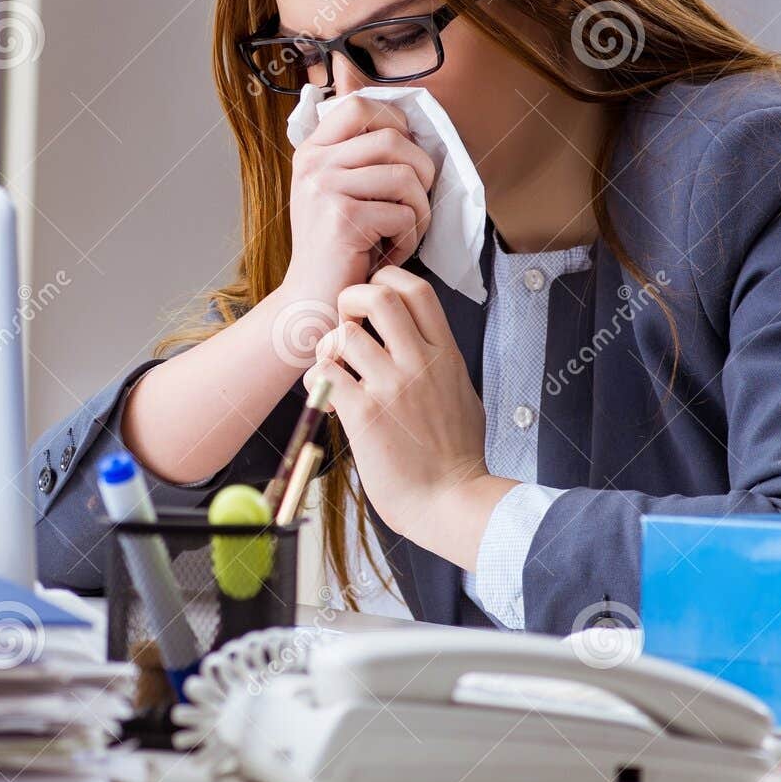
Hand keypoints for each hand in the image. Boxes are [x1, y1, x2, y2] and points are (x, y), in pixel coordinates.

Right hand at [280, 100, 434, 309]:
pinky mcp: (342, 217)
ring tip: (402, 232)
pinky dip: (408, 238)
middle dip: (421, 171)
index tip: (403, 158)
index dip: (394, 124)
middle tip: (414, 202)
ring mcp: (324, 188)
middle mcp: (313, 163)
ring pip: (405, 176)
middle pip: (392, 138)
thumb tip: (408, 123)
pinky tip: (389, 253)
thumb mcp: (339, 191)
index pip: (359, 104)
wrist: (311, 300)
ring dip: (418, 210)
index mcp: (313, 151)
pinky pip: (404, 213)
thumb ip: (360, 156)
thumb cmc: (340, 248)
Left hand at [304, 267, 513, 567]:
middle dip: (351, 298)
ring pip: (345, 335)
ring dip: (331, 346)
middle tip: (346, 323)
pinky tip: (327, 395)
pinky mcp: (365, 414)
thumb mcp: (463, 393)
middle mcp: (419, 363)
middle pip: (379, 296)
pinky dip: (317, 379)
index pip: (417, 289)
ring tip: (335, 367)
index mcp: (445, 354)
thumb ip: (440, 363)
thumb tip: (420, 344)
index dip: (387, 280)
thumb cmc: (457, 456)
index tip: (372, 298)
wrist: (451, 500)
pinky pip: (326, 374)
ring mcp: (392, 387)